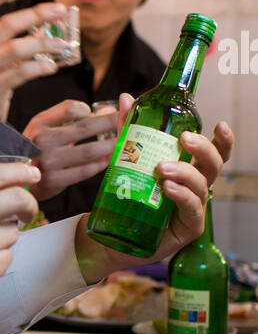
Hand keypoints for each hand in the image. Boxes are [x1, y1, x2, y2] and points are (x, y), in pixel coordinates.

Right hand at [0, 0, 67, 120]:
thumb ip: (4, 40)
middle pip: (6, 25)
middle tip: (60, 10)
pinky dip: (40, 67)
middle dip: (36, 14)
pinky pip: (22, 72)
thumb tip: (41, 25)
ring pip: (16, 48)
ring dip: (43, 43)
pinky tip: (52, 65)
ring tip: (61, 43)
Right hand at [23, 99, 117, 200]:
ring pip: (90, 151)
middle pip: (86, 127)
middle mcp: (43, 141)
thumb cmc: (36, 149)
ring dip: (112, 145)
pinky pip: (86, 170)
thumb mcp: (43, 127)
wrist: (15, 179)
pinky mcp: (56, 181)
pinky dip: (101, 163)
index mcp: (39, 123)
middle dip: (111, 122)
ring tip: (124, 141)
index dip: (89, 110)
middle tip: (126, 120)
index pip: (71, 108)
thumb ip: (70, 118)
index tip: (100, 112)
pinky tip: (109, 159)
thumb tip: (106, 111)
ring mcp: (49, 162)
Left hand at [74, 111, 234, 280]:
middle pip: (214, 165)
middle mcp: (195, 188)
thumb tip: (126, 99)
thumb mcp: (125, 159)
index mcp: (189, 169)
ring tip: (162, 168)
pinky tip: (168, 188)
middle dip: (204, 149)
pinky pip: (191, 210)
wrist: (111, 235)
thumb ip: (129, 132)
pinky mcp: (186, 228)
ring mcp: (193, 209)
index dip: (223, 140)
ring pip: (201, 186)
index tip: (219, 124)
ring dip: (185, 172)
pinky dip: (182, 196)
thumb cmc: (127, 196)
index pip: (214, 153)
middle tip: (185, 139)